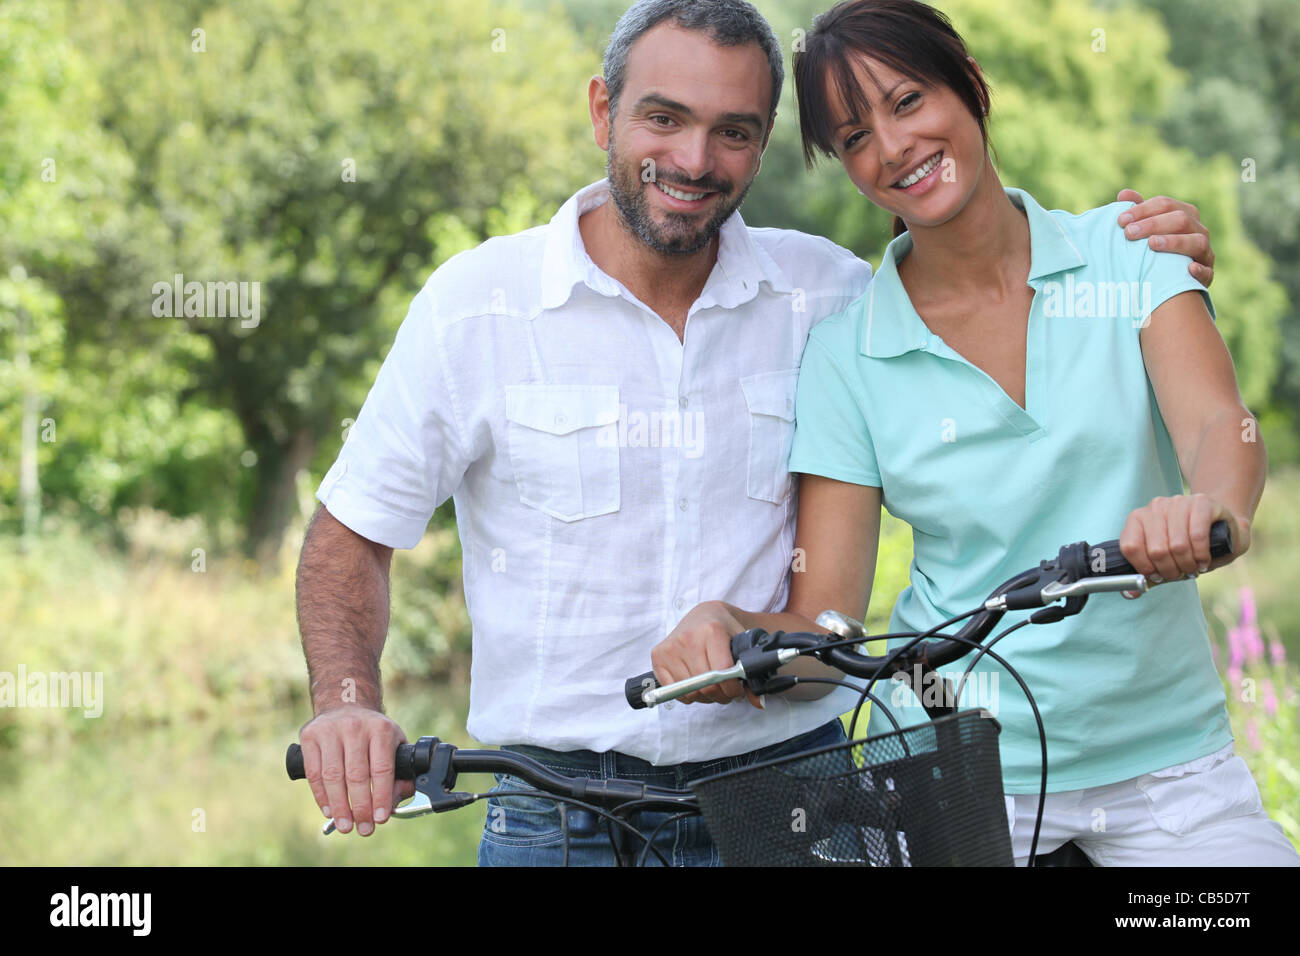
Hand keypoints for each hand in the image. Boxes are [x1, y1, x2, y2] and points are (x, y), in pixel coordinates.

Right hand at [298, 706, 414, 834]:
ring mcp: (330, 731)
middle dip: (361, 807)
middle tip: (364, 829)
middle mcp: (355, 728)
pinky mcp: (310, 736)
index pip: (382, 769)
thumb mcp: (394, 743)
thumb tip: (395, 803)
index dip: (381, 796)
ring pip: (333, 776)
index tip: (381, 819)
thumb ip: (400, 773)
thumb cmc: (372, 732)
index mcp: (380, 729)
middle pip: (357, 775)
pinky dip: (321, 796)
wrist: (345, 703)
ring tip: (345, 826)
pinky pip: (314, 773)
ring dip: (339, 806)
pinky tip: (329, 810)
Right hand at [651, 601, 763, 707]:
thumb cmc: (725, 630)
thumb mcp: (743, 644)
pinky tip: (696, 682)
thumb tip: (758, 703)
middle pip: (705, 685)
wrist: (703, 615)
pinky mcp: (657, 656)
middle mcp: (687, 638)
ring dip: (705, 695)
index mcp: (711, 630)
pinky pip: (674, 691)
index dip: (732, 687)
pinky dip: (688, 694)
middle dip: (721, 694)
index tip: (738, 687)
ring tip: (712, 684)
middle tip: (727, 689)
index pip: (721, 673)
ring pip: (690, 691)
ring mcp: (670, 647)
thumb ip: (751, 673)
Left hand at [1116, 190, 1213, 287]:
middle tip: (1129, 233)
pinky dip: (1200, 270)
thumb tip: (1124, 194)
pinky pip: (1208, 271)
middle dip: (1153, 224)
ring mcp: (1205, 252)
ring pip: (1197, 242)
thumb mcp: (1147, 231)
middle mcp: (1198, 230)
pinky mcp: (1208, 275)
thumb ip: (1138, 213)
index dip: (1143, 209)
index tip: (1121, 220)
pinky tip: (1189, 269)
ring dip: (1175, 242)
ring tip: (1152, 244)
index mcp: (1184, 214)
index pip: (1165, 204)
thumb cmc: (1156, 250)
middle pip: (1181, 220)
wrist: (1173, 281)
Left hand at [1118, 494, 1249, 584]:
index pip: (1130, 547)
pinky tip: (1203, 561)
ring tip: (1193, 568)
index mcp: (1138, 518)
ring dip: (1187, 564)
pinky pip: (1198, 536)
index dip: (1144, 568)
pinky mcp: (1201, 503)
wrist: (1223, 527)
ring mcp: (1178, 502)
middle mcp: (1155, 507)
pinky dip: (1201, 555)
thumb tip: (1129, 594)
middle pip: (1156, 550)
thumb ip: (1148, 575)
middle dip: (1170, 570)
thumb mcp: (1166, 560)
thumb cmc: (1189, 546)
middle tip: (1180, 574)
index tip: (1157, 577)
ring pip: (1177, 545)